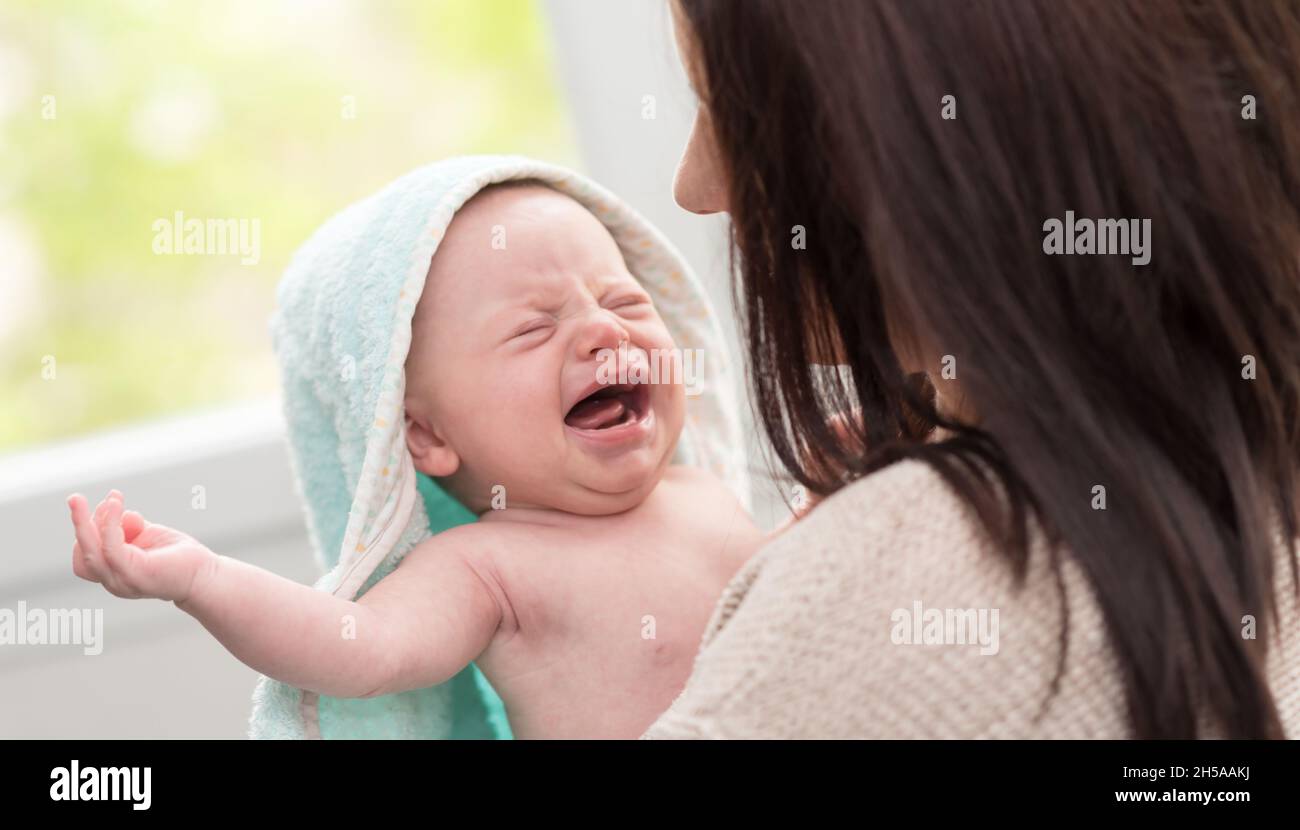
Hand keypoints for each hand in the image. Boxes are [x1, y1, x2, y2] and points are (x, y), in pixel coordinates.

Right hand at [67, 490, 216, 602]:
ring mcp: (122, 581)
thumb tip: (114, 508)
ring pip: (90, 552)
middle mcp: (113, 581)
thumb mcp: (146, 534)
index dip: (88, 529)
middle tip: (75, 498)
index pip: (85, 554)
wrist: (205, 575)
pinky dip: (109, 525)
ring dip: (86, 523)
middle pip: (82, 554)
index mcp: (113, 573)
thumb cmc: (177, 556)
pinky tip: (115, 506)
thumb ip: (126, 524)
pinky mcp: (135, 574)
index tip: (110, 504)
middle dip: (78, 524)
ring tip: (104, 497)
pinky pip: (111, 548)